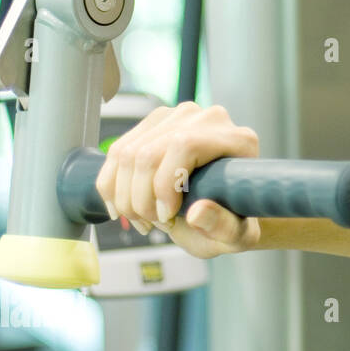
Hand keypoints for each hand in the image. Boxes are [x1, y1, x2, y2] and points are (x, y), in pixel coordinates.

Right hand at [94, 102, 261, 258]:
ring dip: (124, 196)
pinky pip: (117, 152)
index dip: (164, 184)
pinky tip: (124, 209)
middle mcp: (209, 119)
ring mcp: (179, 116)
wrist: (223, 208)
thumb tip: (197, 213)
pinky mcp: (154, 123)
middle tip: (153, 225)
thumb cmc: (232, 219)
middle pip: (149, 152)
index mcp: (238, 140)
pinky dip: (111, 186)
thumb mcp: (238, 233)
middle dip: (141, 198)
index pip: (185, 145)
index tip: (165, 218)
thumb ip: (223, 226)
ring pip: (126, 154)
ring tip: (142, 221)